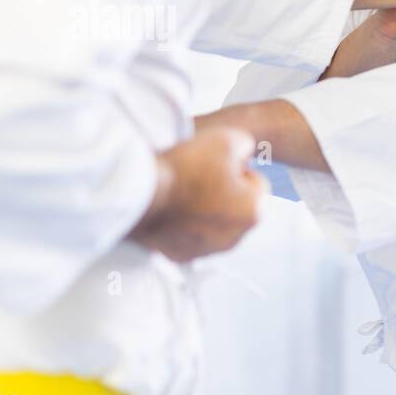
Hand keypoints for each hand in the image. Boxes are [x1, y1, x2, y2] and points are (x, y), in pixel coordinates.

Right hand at [129, 126, 267, 260]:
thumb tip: (243, 153)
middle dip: (224, 190)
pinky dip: (186, 223)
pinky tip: (172, 207)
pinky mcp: (184, 255)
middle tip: (198, 174)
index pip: (256, 181)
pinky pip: (192, 235)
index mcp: (254, 210)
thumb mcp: (226, 139)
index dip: (237, 167)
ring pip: (215, 221)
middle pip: (237, 204)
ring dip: (205, 207)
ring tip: (183, 190)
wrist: (139, 194)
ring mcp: (209, 249)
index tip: (215, 163)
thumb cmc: (185, 167)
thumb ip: (245, 145)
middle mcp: (236, 236)